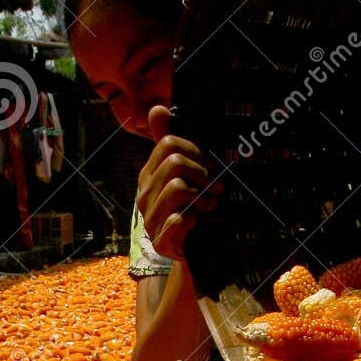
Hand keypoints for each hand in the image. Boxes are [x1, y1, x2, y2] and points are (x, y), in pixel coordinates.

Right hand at [136, 106, 219, 259]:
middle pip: (174, 163)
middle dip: (202, 173)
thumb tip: (156, 109)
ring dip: (203, 196)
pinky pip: (178, 220)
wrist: (195, 251)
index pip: (168, 143)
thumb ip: (172, 143)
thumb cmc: (194, 208)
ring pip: (177, 188)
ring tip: (211, 206)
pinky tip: (200, 223)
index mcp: (149, 175)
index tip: (210, 167)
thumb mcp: (187, 174)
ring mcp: (149, 219)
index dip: (195, 152)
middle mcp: (144, 195)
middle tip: (215, 188)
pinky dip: (195, 220)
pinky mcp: (161, 242)